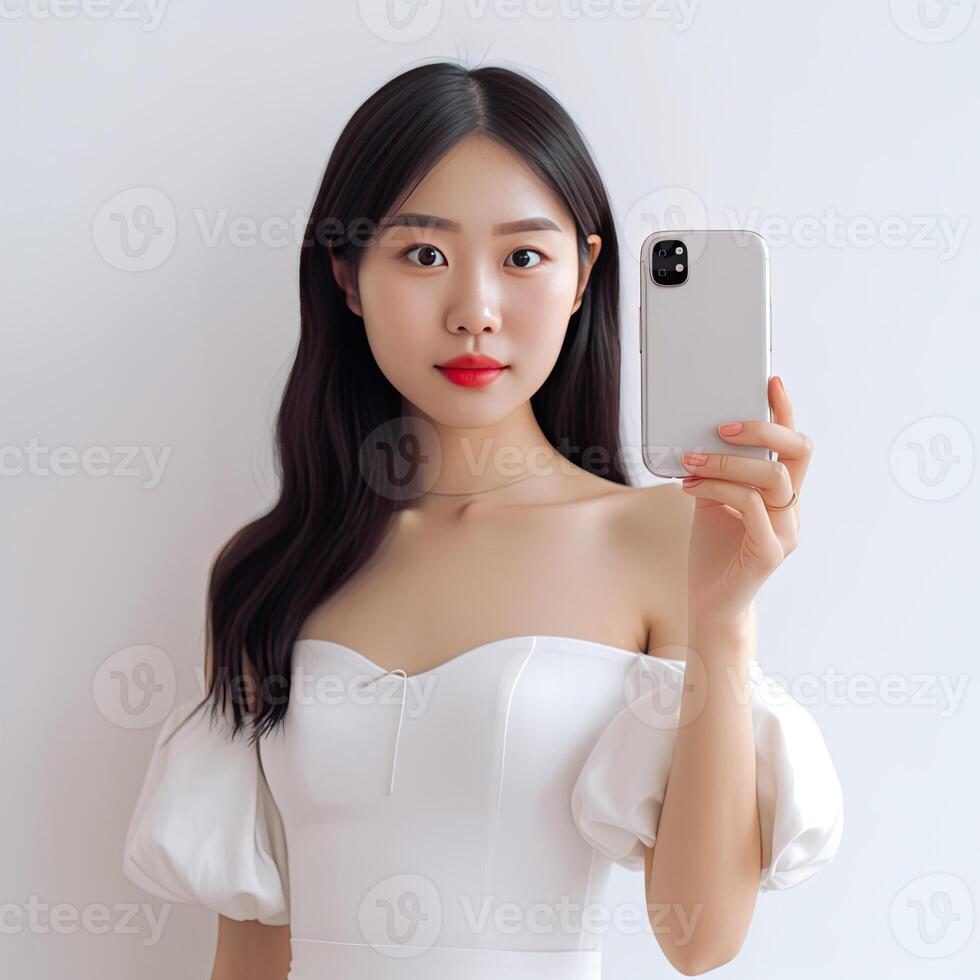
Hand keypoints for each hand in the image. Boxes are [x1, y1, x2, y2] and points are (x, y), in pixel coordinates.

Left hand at [680, 376, 810, 626]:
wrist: (710, 603)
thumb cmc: (714, 551)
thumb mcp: (712, 500)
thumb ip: (717, 470)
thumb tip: (701, 435)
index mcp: (781, 495)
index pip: (793, 446)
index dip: (785, 412)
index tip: (771, 381)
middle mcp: (791, 510)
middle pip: (799, 453)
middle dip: (763, 429)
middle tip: (722, 426)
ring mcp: (785, 531)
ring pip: (772, 477)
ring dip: (727, 462)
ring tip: (691, 462)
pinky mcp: (769, 551)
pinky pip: (752, 506)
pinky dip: (719, 489)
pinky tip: (692, 488)